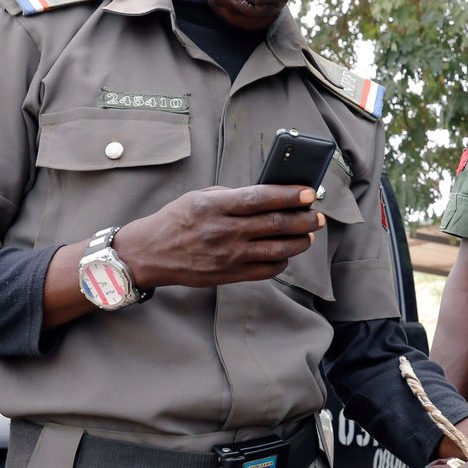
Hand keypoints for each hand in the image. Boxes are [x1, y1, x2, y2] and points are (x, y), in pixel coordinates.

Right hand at [111, 185, 324, 289]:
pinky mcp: (229, 275)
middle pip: (275, 224)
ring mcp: (227, 256)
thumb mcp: (200, 197)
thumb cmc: (176, 220)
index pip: (261, 198)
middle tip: (318, 216)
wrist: (149, 254)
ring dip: (299, 241)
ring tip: (308, 234)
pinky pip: (267, 270)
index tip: (309, 192)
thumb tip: (271, 195)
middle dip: (304, 219)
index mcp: (215, 206)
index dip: (289, 195)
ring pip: (277, 249)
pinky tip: (286, 253)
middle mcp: (223, 231)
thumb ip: (234, 196)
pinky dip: (282, 261)